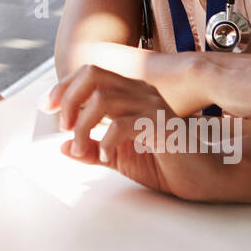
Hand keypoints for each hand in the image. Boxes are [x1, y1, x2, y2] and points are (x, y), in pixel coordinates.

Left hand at [47, 64, 210, 198]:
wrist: (202, 177)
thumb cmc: (165, 163)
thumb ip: (92, 150)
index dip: (65, 86)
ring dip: (83, 124)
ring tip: (80, 145)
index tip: (48, 106)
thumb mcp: (119, 157)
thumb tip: (63, 148)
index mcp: (131, 94)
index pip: (91, 74)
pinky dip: (105, 140)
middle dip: (70, 97)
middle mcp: (141, 93)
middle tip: (63, 125)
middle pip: (94, 75)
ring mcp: (152, 107)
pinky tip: (105, 156)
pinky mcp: (161, 127)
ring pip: (104, 99)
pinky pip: (123, 124)